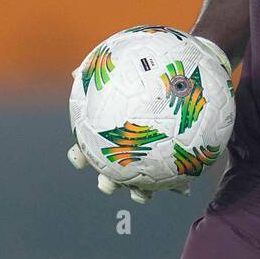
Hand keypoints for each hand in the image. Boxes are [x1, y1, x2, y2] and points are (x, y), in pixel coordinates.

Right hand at [65, 31, 228, 201]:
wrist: (183, 74)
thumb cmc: (150, 72)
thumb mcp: (127, 64)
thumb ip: (102, 70)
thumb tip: (74, 71)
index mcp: (111, 132)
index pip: (87, 147)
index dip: (80, 156)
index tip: (78, 158)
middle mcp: (127, 149)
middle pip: (110, 172)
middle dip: (108, 183)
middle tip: (108, 185)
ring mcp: (149, 157)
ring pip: (140, 182)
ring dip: (140, 192)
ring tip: (144, 194)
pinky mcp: (174, 161)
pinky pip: (176, 176)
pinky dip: (179, 184)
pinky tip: (185, 187)